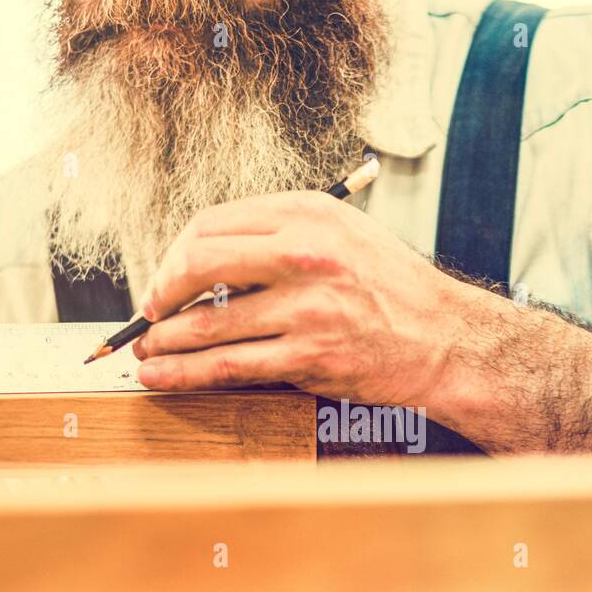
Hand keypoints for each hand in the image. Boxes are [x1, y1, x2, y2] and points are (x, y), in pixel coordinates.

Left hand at [131, 190, 473, 409]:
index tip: (165, 279)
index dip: (174, 254)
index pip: (213, 223)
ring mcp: (307, 307)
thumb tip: (206, 263)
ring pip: (207, 323)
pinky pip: (229, 366)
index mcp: (309, 214)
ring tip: (145, 351)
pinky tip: (161, 377)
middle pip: (198, 263)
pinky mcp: (309, 356)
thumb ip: (280, 238)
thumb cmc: (393, 290)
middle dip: (160, 293)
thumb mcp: (343, 236)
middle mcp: (306, 253)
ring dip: (163, 340)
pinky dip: (184, 374)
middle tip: (150, 313)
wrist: (446, 340)